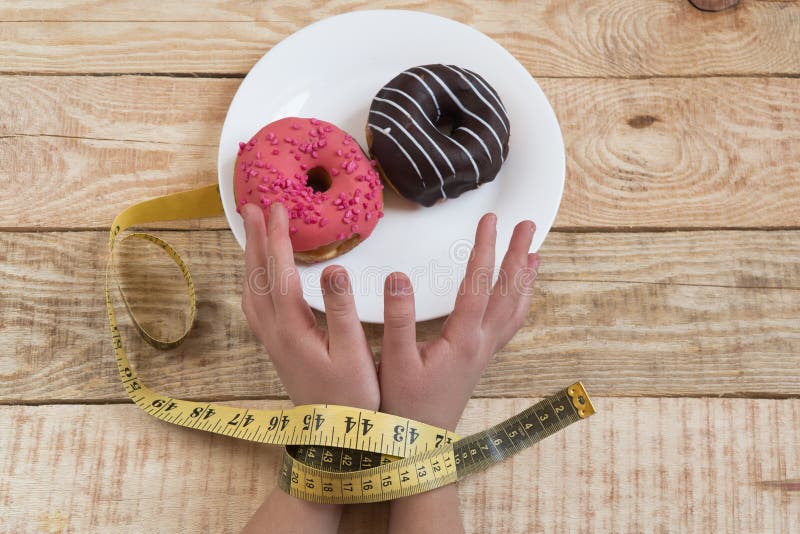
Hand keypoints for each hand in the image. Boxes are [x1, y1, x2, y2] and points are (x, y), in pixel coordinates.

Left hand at [240, 202, 378, 409]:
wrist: (331, 441)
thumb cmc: (350, 400)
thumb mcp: (353, 354)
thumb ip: (341, 310)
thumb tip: (333, 269)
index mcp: (292, 329)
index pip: (280, 273)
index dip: (278, 238)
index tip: (278, 208)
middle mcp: (275, 332)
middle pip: (257, 277)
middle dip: (256, 239)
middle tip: (253, 207)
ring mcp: (273, 342)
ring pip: (252, 291)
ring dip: (251, 259)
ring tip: (253, 234)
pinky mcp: (278, 350)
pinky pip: (255, 306)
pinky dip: (254, 282)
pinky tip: (261, 280)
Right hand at [378, 214, 538, 533]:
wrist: (421, 446)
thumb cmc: (404, 406)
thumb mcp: (393, 362)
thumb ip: (397, 319)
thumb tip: (399, 277)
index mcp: (463, 339)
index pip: (478, 284)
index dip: (485, 249)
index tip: (490, 220)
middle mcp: (481, 343)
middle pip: (508, 292)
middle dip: (517, 255)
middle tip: (526, 226)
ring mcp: (484, 353)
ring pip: (514, 309)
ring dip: (524, 279)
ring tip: (533, 254)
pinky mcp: (479, 361)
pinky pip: (509, 325)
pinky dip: (518, 304)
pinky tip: (516, 298)